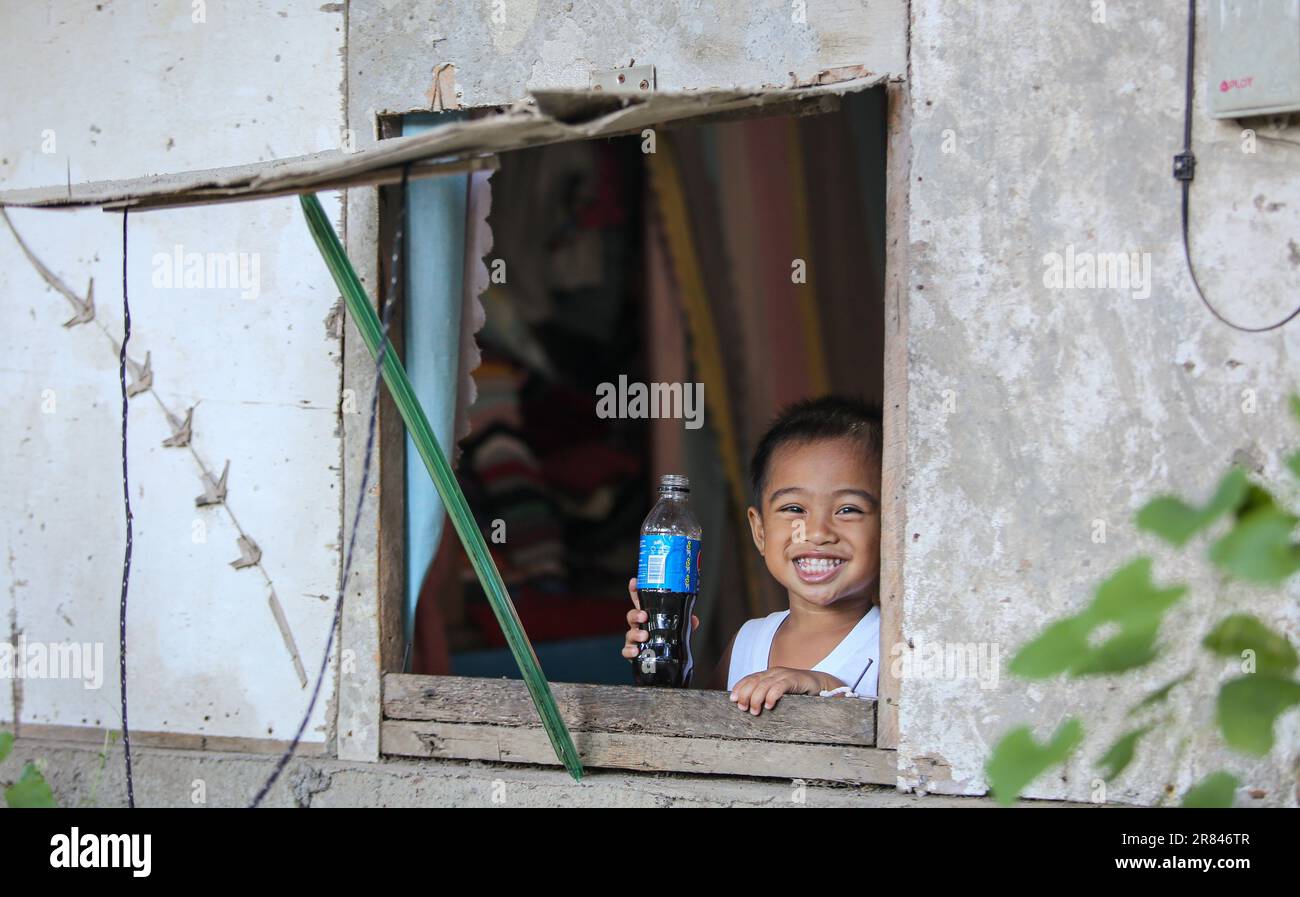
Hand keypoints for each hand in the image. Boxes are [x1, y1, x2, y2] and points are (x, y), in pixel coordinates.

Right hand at [621, 576, 698, 659]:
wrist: (664, 660)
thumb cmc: (667, 640)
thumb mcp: (678, 628)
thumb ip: (685, 622)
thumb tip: (694, 620)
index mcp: (649, 616)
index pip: (640, 600)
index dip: (635, 590)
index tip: (634, 582)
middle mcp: (640, 626)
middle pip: (632, 615)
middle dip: (636, 614)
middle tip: (644, 616)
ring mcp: (635, 639)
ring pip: (629, 633)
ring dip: (636, 633)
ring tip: (644, 636)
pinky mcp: (632, 652)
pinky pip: (626, 651)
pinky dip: (629, 651)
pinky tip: (636, 651)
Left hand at [729, 667, 844, 714]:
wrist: (819, 684)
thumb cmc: (797, 691)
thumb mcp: (778, 693)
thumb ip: (766, 696)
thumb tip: (749, 708)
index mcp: (768, 674)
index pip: (749, 679)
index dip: (740, 688)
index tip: (732, 700)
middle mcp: (774, 672)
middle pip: (754, 682)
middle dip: (745, 695)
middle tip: (742, 708)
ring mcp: (784, 675)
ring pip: (764, 685)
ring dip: (756, 699)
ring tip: (755, 711)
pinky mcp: (794, 679)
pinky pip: (779, 687)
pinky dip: (772, 696)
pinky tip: (769, 705)